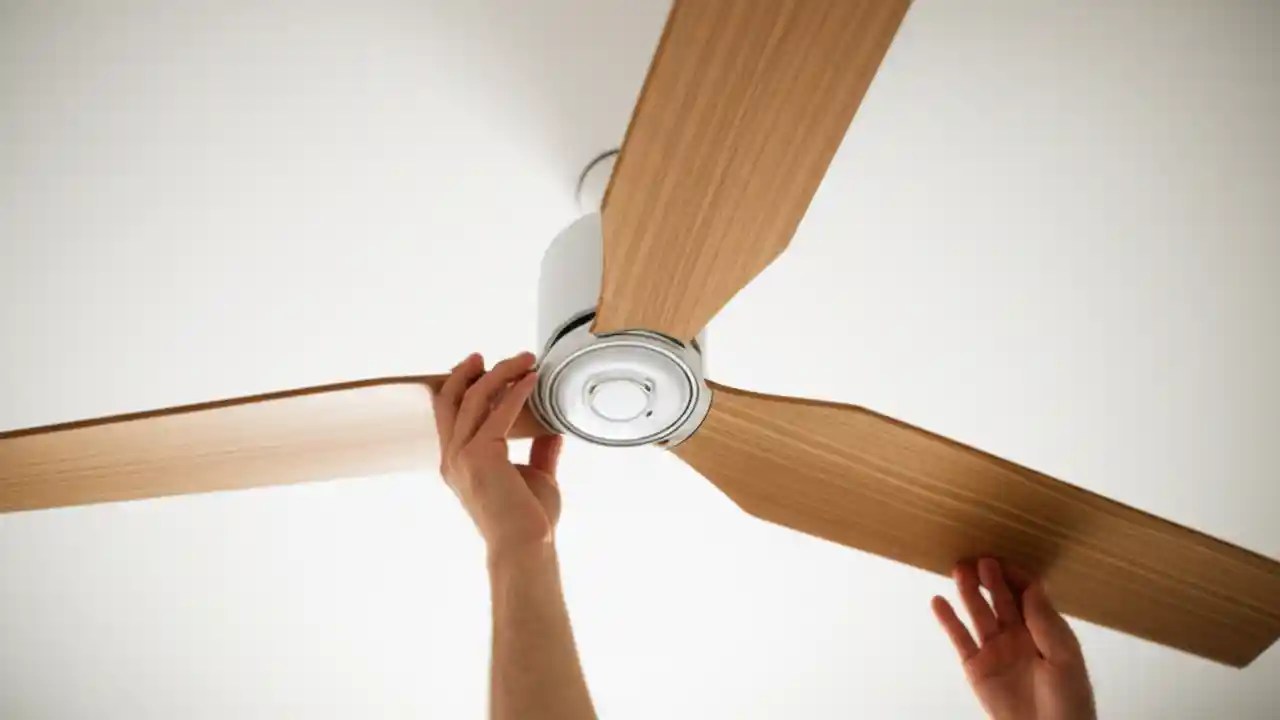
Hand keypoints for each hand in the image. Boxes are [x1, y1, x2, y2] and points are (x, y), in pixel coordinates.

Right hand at [432, 351, 564, 561]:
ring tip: (524, 359)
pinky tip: (532, 380)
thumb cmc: (530, 520)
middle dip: (466, 373)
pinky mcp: (481, 455)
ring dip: (499, 374)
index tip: (479, 368)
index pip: (450, 416)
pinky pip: (499, 413)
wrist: (527, 546)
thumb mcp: (536, 477)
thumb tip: (552, 431)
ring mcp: (462, 456)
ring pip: (474, 399)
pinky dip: (516, 392)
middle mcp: (453, 458)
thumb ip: (540, 453)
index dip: (460, 387)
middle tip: (486, 356)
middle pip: (451, 400)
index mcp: (457, 464)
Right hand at [932, 558, 1094, 719]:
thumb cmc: (1068, 702)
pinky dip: (948, 620)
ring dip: (969, 591)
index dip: (1015, 575)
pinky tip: (939, 602)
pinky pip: (960, 639)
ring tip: (959, 570)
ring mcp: (996, 649)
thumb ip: (1047, 624)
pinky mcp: (976, 667)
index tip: (1002, 561)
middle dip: (990, 577)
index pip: (1028, 593)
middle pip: (1001, 598)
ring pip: (979, 612)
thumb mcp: (1065, 660)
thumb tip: (1033, 586)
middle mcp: (1018, 635)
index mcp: (1045, 631)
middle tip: (978, 560)